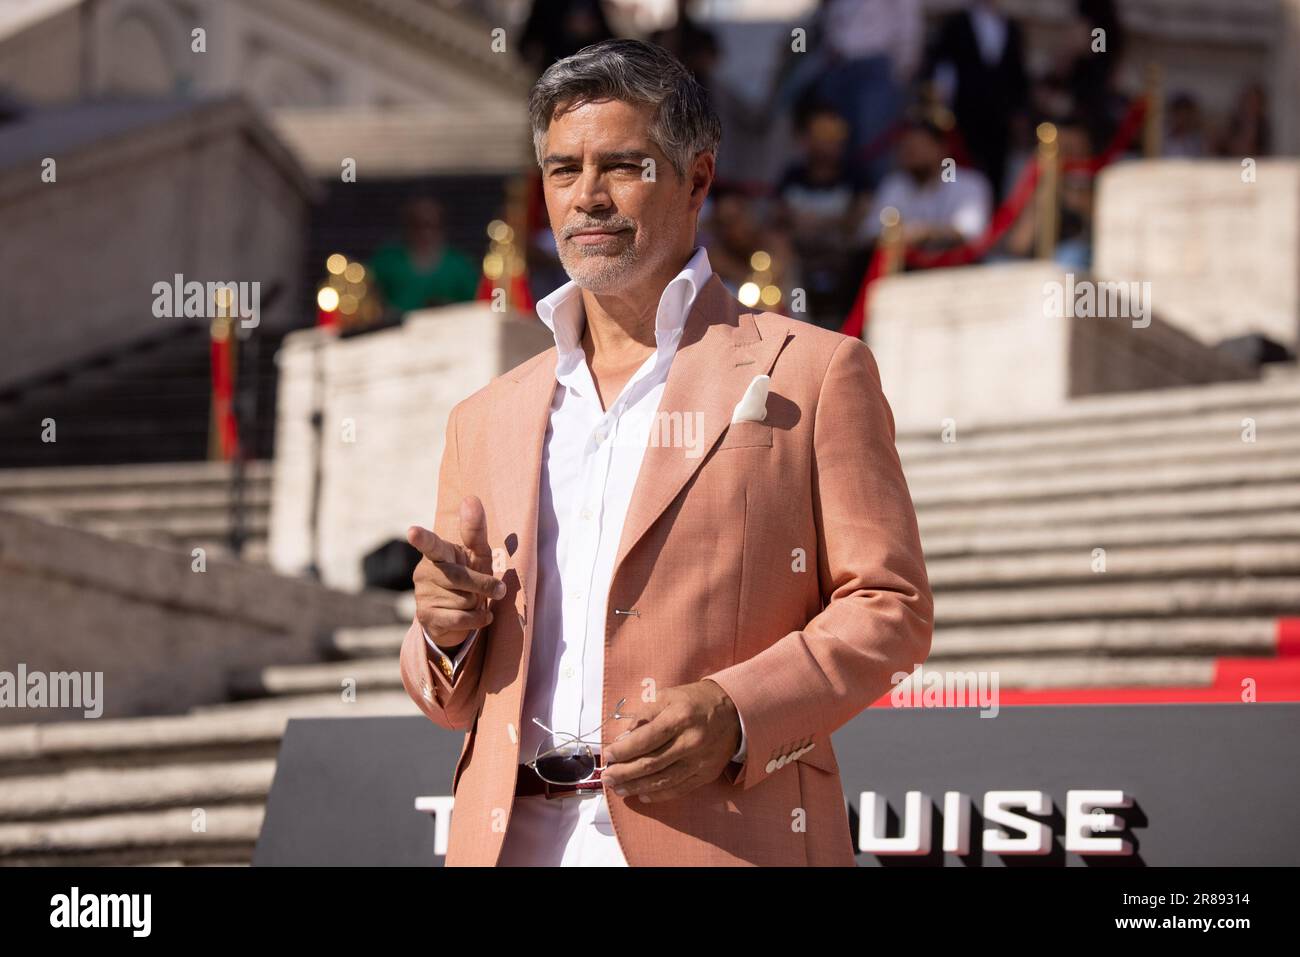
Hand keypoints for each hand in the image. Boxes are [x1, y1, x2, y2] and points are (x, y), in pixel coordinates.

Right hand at [406, 495, 504, 648]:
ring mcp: (422, 594)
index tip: (412, 532)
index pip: (431, 544)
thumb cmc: (471, 578)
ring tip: (472, 602)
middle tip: (499, 589)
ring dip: (477, 603)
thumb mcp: (477, 554)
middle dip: (484, 585)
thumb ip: (475, 529)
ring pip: (463, 600)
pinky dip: (477, 619)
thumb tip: (470, 498)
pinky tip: (478, 617)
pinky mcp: (426, 617)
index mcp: (438, 552)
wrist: (459, 617)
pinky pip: (460, 619)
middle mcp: (425, 571)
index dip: (422, 538)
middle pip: (461, 577)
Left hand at [600, 680, 740, 803]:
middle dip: (625, 773)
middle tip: (608, 777)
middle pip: (651, 763)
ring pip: (663, 780)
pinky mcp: (706, 774)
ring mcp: (700, 761)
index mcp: (680, 717)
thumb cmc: (694, 701)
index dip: (623, 750)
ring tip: (619, 789)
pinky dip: (658, 794)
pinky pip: (679, 789)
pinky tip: (642, 794)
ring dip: (637, 787)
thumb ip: (644, 715)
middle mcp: (691, 741)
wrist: (733, 710)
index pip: (645, 739)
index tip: (608, 755)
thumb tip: (623, 739)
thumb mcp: (667, 696)